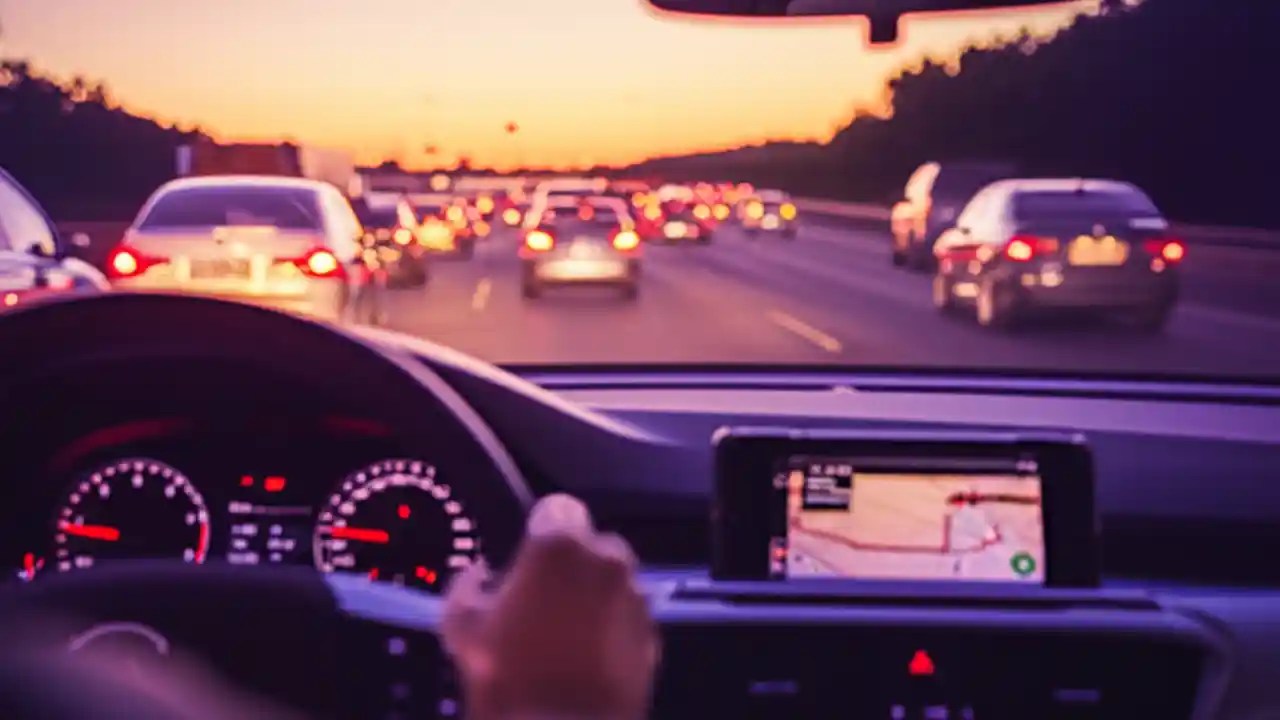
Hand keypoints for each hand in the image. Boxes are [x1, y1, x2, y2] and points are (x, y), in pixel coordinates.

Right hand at [442, 494, 658, 719]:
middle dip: (571, 565)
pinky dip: (612, 626)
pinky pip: (627, 615)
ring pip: (612, 580)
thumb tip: (478, 575)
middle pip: (590, 545)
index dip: (540, 531)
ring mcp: (635, 597)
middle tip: (542, 602)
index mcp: (560, 547)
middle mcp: (607, 561)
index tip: (527, 559)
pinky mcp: (653, 633)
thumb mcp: (462, 627)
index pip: (557, 510)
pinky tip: (587, 657)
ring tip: (565, 635)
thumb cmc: (507, 677)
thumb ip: (468, 587)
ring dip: (593, 595)